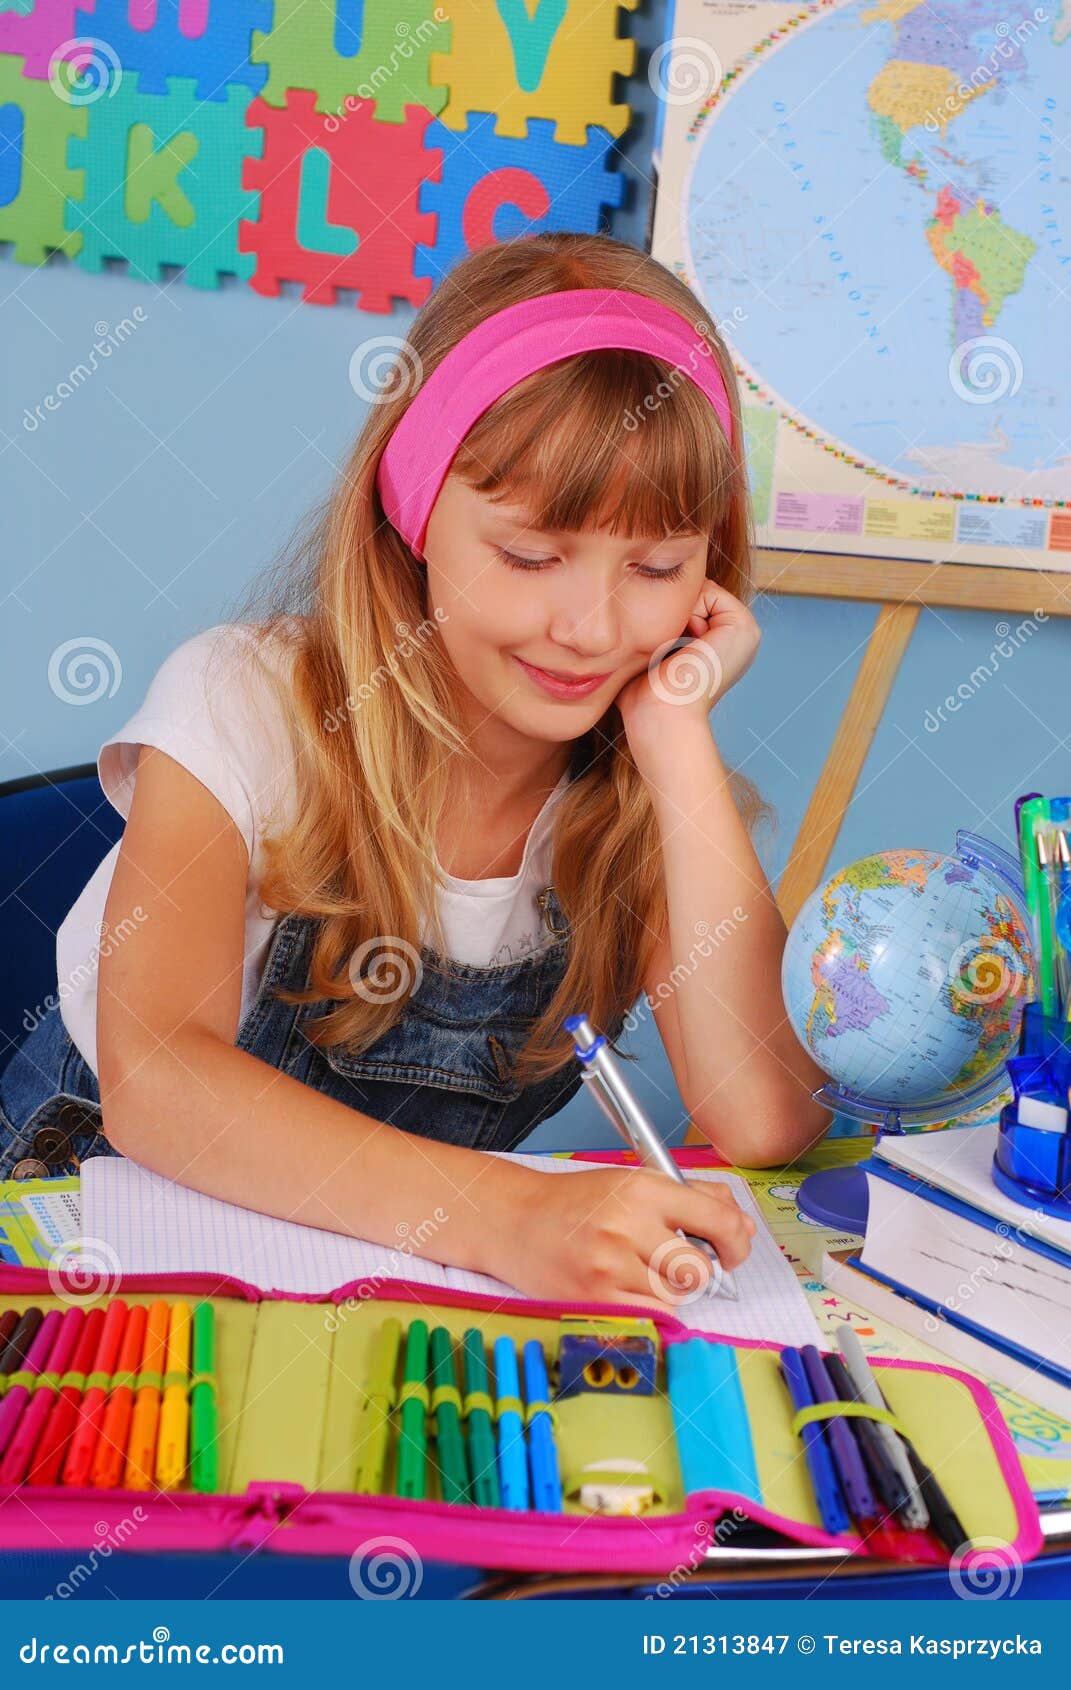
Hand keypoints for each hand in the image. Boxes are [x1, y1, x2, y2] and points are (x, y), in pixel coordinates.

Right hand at [503, 1166, 755, 1313]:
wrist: (515, 1221)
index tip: (734, 1249)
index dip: (737, 1241)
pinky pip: (653, 1317)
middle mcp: (627, 1225)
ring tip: (644, 1273)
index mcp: (642, 1189)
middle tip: (678, 1263)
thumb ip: (694, 1197)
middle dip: (699, 1271)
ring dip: (671, 1291)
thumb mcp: (634, 1183)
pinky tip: (630, 1290)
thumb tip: (743, 1227)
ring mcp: (610, 1266)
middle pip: (700, 1269)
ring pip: (677, 1297)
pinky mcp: (595, 1300)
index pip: (717, 1218)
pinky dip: (651, 1308)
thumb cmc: (578, 1203)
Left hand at [615, 581, 760, 762]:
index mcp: (720, 646)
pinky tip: (688, 647)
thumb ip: (655, 629)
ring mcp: (745, 631)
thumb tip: (634, 602)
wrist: (661, 715)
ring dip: (676, 617)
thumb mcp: (651, 655)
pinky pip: (706, 591)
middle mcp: (737, 638)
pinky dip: (687, 613)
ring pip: (696, 592)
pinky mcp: (744, 625)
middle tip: (670, 656)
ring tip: (679, 653)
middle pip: (690, 595)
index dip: (663, 618)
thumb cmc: (646, 695)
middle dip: (671, 615)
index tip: (663, 655)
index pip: (684, 603)